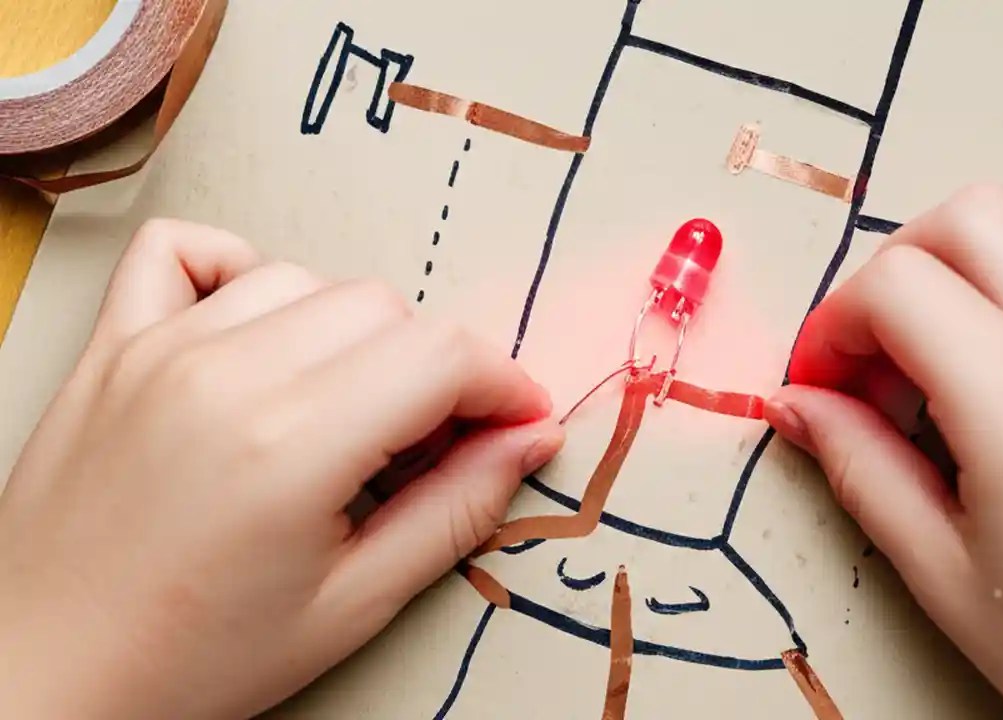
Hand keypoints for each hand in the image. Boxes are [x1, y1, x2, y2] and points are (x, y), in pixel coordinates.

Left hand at [0, 220, 562, 719]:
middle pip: (386, 308)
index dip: (502, 383)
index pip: (441, 354)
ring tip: (343, 408)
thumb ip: (456, 510)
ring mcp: (159, 349)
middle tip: (431, 441)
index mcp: (291, 444)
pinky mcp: (112, 346)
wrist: (41, 678)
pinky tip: (258, 334)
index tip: (517, 423)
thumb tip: (529, 439)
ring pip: (307, 278)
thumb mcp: (352, 605)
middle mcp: (225, 373)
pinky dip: (240, 271)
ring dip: (351, 332)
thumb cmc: (190, 661)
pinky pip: (185, 249)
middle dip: (434, 369)